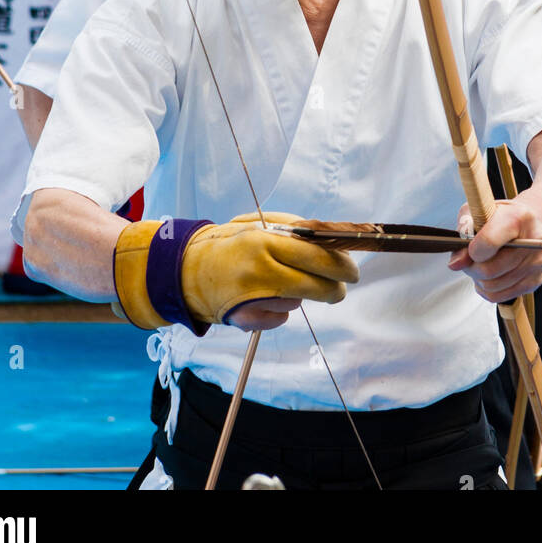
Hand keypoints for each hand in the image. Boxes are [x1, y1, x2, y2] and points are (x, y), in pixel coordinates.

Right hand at [181, 211, 358, 331]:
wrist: (189, 270)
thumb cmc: (233, 243)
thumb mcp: (259, 225)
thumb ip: (294, 231)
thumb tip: (332, 242)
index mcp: (265, 239)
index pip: (315, 254)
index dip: (340, 265)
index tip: (352, 270)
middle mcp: (259, 268)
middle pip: (314, 285)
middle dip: (334, 290)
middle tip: (340, 290)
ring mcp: (252, 296)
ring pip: (297, 301)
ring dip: (299, 295)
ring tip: (279, 283)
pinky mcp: (245, 318)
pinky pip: (280, 318)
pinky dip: (279, 310)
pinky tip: (263, 298)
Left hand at [448, 200, 541, 302]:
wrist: (528, 224)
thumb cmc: (500, 217)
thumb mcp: (478, 213)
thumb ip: (463, 232)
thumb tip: (455, 263)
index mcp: (517, 217)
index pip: (489, 241)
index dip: (472, 250)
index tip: (469, 248)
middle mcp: (532, 241)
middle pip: (489, 269)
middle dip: (471, 267)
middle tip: (470, 259)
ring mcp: (536, 263)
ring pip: (492, 286)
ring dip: (478, 279)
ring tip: (480, 264)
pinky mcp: (535, 281)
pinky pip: (499, 296)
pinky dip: (487, 289)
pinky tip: (488, 275)